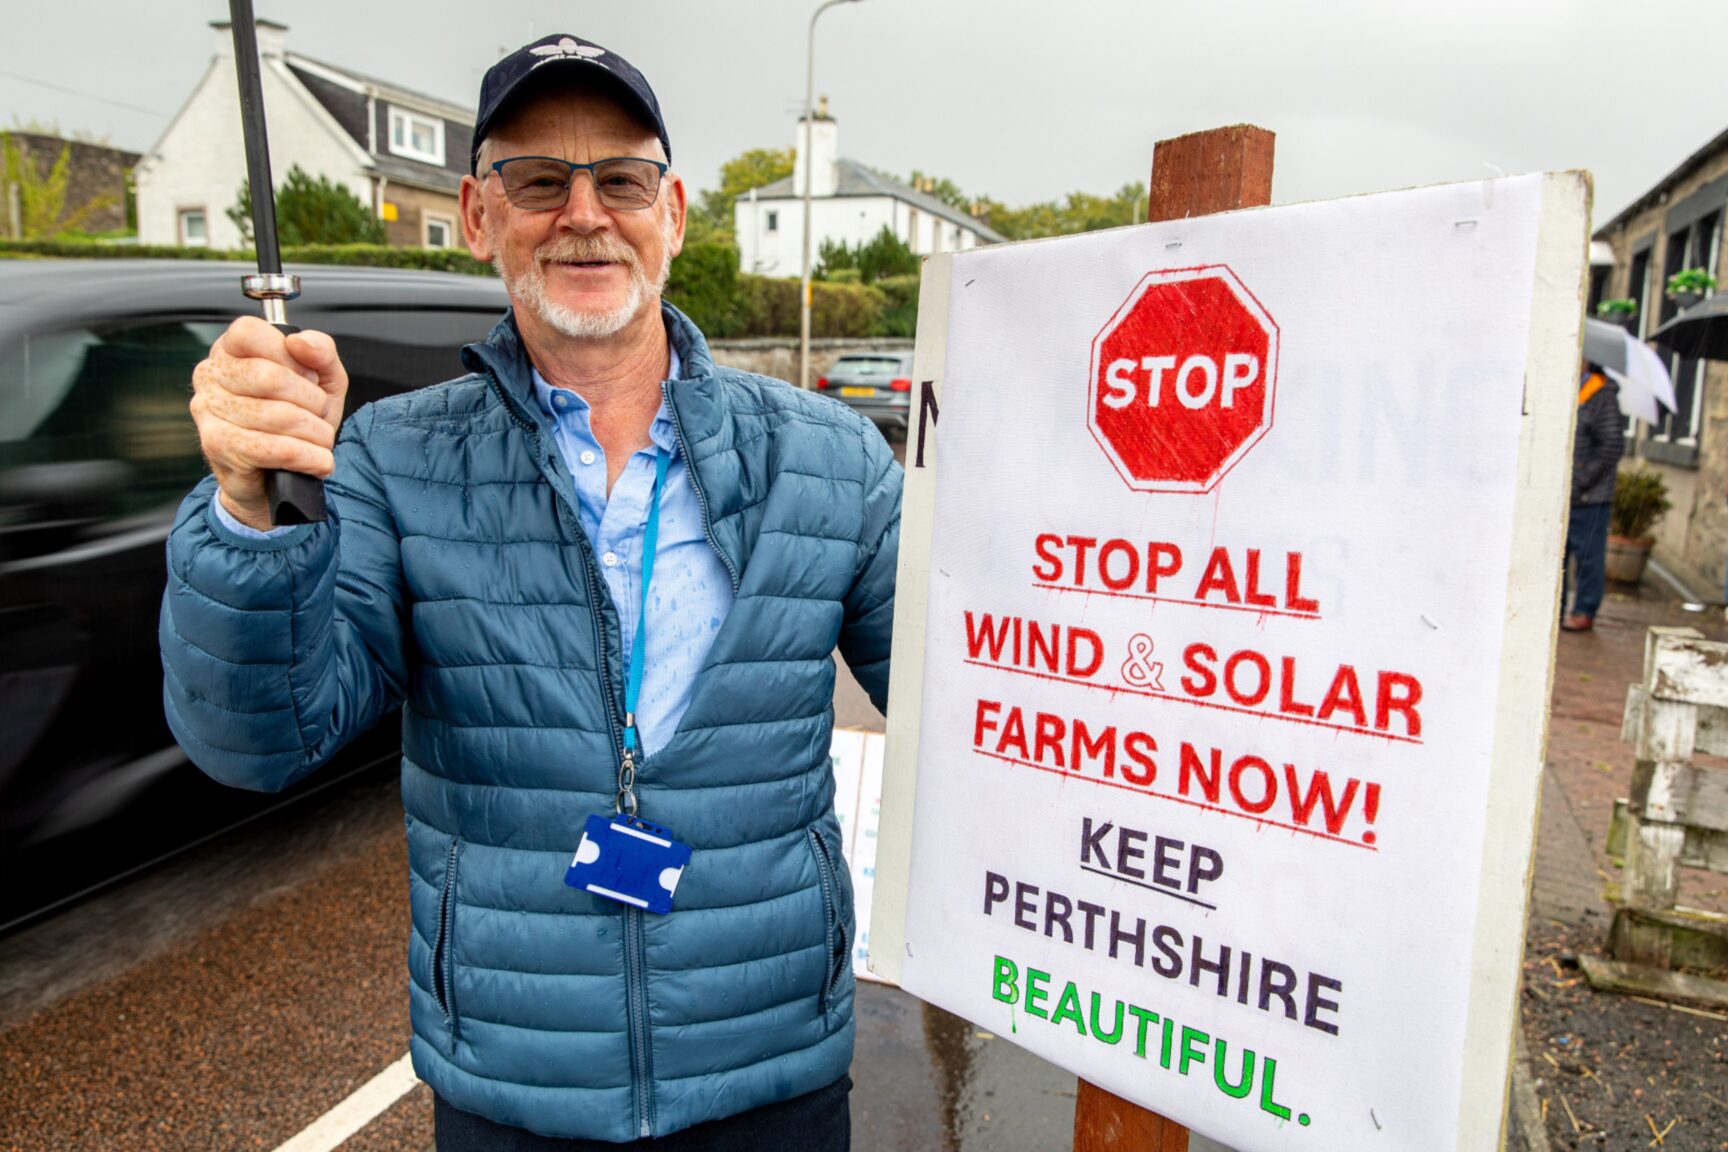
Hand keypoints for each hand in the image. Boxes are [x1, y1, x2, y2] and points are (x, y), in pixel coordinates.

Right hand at [190, 317, 349, 530]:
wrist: (278, 476)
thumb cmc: (295, 419)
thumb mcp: (320, 379)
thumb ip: (321, 351)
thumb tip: (301, 342)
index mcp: (230, 350)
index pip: (250, 332)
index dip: (291, 356)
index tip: (307, 376)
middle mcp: (210, 375)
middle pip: (270, 376)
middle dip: (312, 401)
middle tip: (319, 415)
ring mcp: (208, 411)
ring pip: (279, 415)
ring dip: (315, 433)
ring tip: (319, 441)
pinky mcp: (218, 446)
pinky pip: (276, 449)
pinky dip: (309, 457)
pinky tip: (317, 461)